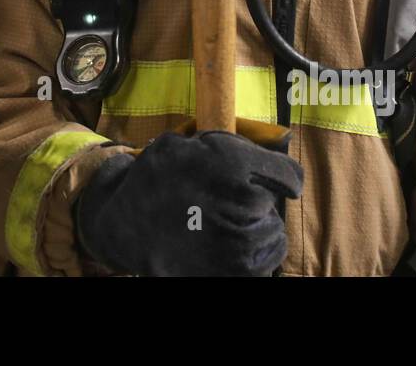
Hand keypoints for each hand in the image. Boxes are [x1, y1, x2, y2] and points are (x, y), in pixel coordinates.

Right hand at [76, 130, 302, 276]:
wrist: (125, 228)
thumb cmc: (154, 179)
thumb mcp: (182, 143)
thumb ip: (226, 146)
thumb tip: (267, 149)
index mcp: (233, 166)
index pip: (289, 175)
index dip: (281, 176)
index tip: (274, 179)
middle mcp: (244, 204)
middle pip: (273, 202)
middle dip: (256, 198)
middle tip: (227, 199)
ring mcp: (241, 243)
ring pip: (274, 232)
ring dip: (257, 226)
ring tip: (227, 222)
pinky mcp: (236, 272)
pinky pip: (268, 262)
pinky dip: (256, 253)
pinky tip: (231, 243)